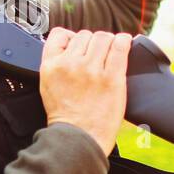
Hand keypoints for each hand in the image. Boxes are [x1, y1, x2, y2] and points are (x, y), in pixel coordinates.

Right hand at [39, 27, 131, 157]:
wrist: (78, 139)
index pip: (60, 34)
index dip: (71, 37)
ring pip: (102, 38)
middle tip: (96, 57)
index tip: (79, 45)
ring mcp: (92, 70)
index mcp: (52, 66)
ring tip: (111, 52)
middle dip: (91, 44)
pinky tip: (125, 43)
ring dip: (108, 42)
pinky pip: (120, 47)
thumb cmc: (66, 117)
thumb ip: (56, 64)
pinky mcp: (112, 78)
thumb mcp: (48, 86)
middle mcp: (71, 64)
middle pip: (84, 35)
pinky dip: (124, 41)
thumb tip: (71, 45)